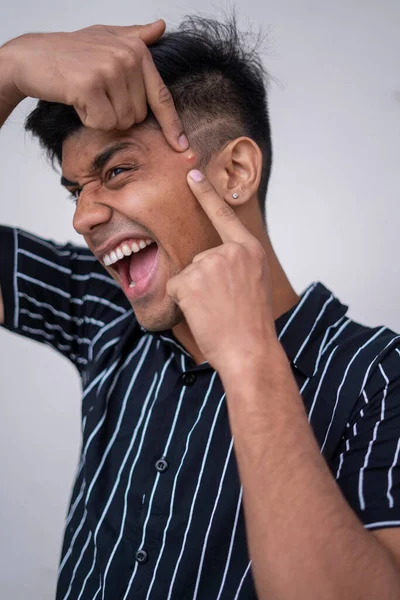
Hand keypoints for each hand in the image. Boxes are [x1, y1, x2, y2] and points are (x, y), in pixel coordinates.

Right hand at [1, 20, 186, 149]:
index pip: (161, 95)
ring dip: (102, 117)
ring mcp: (109, 70)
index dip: (172, 124)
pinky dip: (89, 119)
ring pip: (122, 121)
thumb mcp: (105, 38)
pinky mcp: (91, 85)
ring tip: (87, 96)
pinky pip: (103, 123)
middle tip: (97, 95)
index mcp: (136, 50)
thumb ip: (135, 36)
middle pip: (139, 115)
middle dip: (118, 113)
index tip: (181, 146)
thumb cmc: (69, 52)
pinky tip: (78, 101)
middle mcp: (127, 57)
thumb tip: (161, 27)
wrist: (31, 57)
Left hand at [166, 170, 275, 372]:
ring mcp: (209, 263)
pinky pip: (175, 288)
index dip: (206, 195)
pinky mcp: (190, 279)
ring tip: (216, 312)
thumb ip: (237, 265)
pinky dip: (182, 304)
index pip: (224, 215)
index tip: (191, 175)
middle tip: (224, 306)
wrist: (250, 351)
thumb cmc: (252, 325)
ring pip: (187, 275)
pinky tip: (202, 314)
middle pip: (200, 260)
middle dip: (204, 284)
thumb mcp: (255, 284)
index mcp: (250, 250)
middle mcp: (231, 251)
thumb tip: (213, 260)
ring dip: (194, 295)